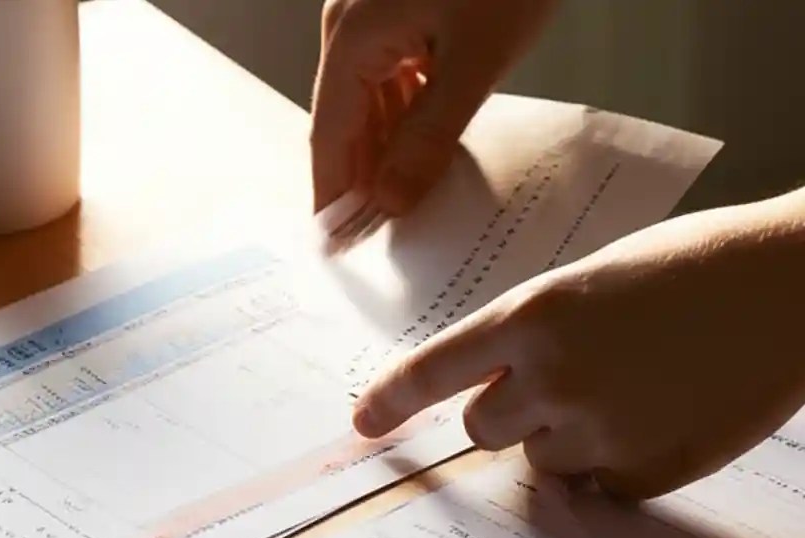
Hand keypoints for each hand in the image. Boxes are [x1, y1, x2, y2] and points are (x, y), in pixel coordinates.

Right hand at [311, 0, 556, 217]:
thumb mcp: (474, 61)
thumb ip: (429, 135)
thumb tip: (392, 199)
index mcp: (353, 39)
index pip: (330, 138)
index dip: (333, 195)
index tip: (336, 246)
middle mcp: (351, 27)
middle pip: (345, 122)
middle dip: (360, 180)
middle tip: (375, 240)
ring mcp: (376, 16)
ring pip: (371, 102)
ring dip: (385, 151)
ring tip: (404, 204)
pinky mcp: (407, 9)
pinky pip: (395, 77)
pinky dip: (407, 118)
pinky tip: (428, 147)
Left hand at [351, 205, 804, 499]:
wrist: (792, 285)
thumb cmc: (698, 262)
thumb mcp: (597, 278)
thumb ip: (543, 331)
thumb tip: (508, 384)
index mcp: (534, 317)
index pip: (436, 369)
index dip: (393, 400)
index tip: (363, 425)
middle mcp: (553, 379)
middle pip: (483, 430)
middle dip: (507, 414)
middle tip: (558, 385)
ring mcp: (601, 432)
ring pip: (543, 463)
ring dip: (564, 440)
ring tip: (630, 392)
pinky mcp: (647, 471)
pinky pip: (603, 488)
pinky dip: (619, 465)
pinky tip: (665, 417)